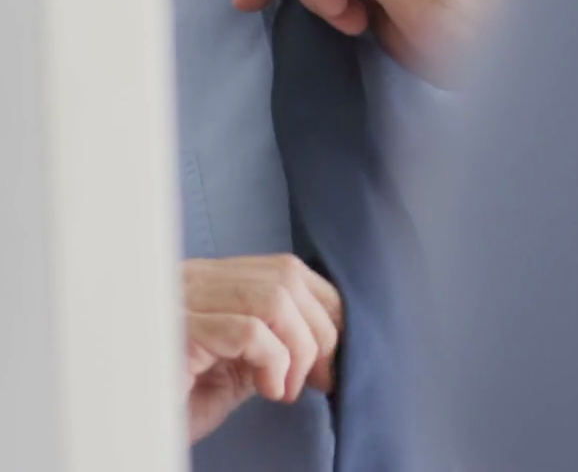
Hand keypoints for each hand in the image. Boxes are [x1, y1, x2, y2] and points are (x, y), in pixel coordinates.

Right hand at [183, 255, 343, 442]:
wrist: (118, 433)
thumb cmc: (172, 404)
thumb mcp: (235, 369)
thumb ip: (272, 344)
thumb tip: (327, 340)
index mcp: (205, 281)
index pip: (282, 269)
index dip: (323, 307)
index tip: (334, 352)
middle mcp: (188, 279)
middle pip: (285, 278)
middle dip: (320, 330)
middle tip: (322, 377)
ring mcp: (177, 300)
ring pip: (273, 299)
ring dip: (299, 349)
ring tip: (289, 388)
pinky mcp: (172, 330)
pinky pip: (248, 331)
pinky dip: (274, 362)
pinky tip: (269, 390)